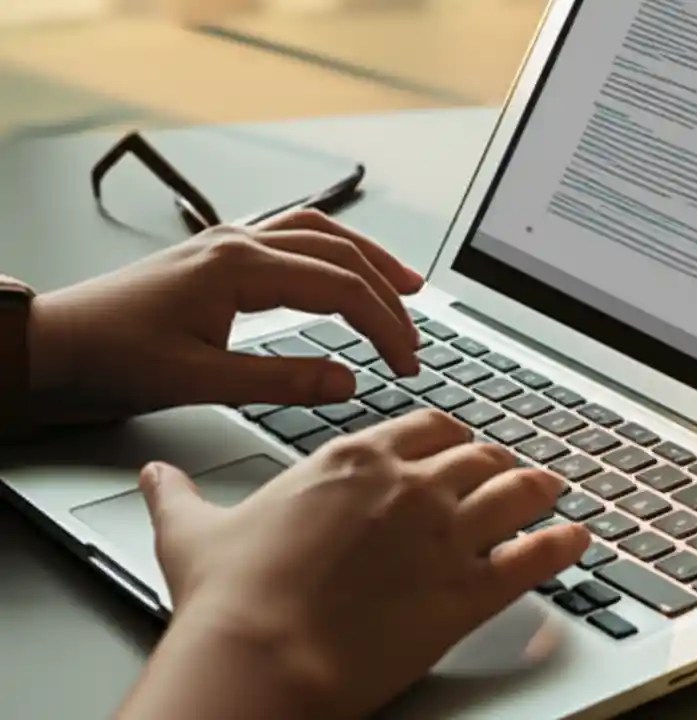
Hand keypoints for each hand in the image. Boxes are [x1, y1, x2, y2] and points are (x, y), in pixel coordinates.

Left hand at [29, 210, 423, 424]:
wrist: (57, 343)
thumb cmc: (114, 359)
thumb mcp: (201, 382)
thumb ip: (282, 381)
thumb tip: (347, 381)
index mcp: (239, 267)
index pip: (340, 288)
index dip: (384, 325)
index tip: (407, 360)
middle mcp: (239, 243)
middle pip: (341, 254)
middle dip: (388, 296)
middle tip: (414, 339)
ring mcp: (231, 243)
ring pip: (322, 234)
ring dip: (370, 259)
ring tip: (408, 286)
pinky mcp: (223, 255)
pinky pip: (296, 238)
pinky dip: (335, 253)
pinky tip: (348, 269)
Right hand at [119, 410, 590, 719]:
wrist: (258, 656)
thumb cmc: (230, 598)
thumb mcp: (195, 531)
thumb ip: (180, 496)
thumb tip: (156, 475)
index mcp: (354, 459)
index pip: (426, 425)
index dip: (450, 435)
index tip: (458, 445)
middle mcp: (410, 485)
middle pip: (479, 454)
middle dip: (498, 461)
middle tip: (507, 472)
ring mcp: (446, 534)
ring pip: (518, 491)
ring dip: (540, 490)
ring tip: (553, 492)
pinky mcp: (468, 590)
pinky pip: (536, 555)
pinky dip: (563, 545)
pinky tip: (576, 540)